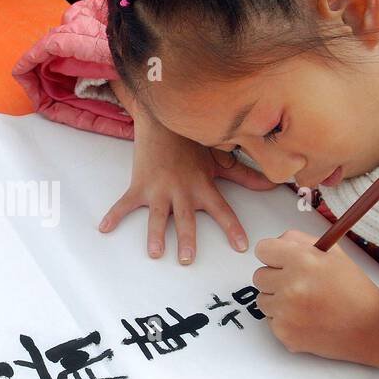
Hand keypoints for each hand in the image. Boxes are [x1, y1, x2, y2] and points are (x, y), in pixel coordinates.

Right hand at [99, 80, 280, 263]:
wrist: (164, 120)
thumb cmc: (193, 143)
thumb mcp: (220, 159)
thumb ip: (246, 176)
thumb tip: (275, 184)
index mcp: (203, 186)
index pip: (222, 211)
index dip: (232, 229)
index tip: (241, 246)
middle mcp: (182, 190)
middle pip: (186, 219)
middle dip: (187, 239)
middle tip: (188, 258)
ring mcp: (159, 189)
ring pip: (157, 215)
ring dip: (155, 234)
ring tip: (155, 252)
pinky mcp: (139, 185)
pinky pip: (125, 204)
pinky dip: (113, 216)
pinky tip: (104, 228)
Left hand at [252, 229, 378, 378]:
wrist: (371, 329)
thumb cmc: (353, 289)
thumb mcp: (333, 254)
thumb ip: (300, 241)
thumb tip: (277, 242)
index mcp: (302, 260)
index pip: (262, 249)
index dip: (274, 255)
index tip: (284, 262)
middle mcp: (291, 286)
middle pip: (259, 276)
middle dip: (276, 278)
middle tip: (299, 285)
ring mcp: (286, 312)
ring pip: (262, 300)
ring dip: (278, 300)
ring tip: (305, 303)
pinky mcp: (285, 334)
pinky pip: (271, 321)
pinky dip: (285, 320)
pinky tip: (307, 319)